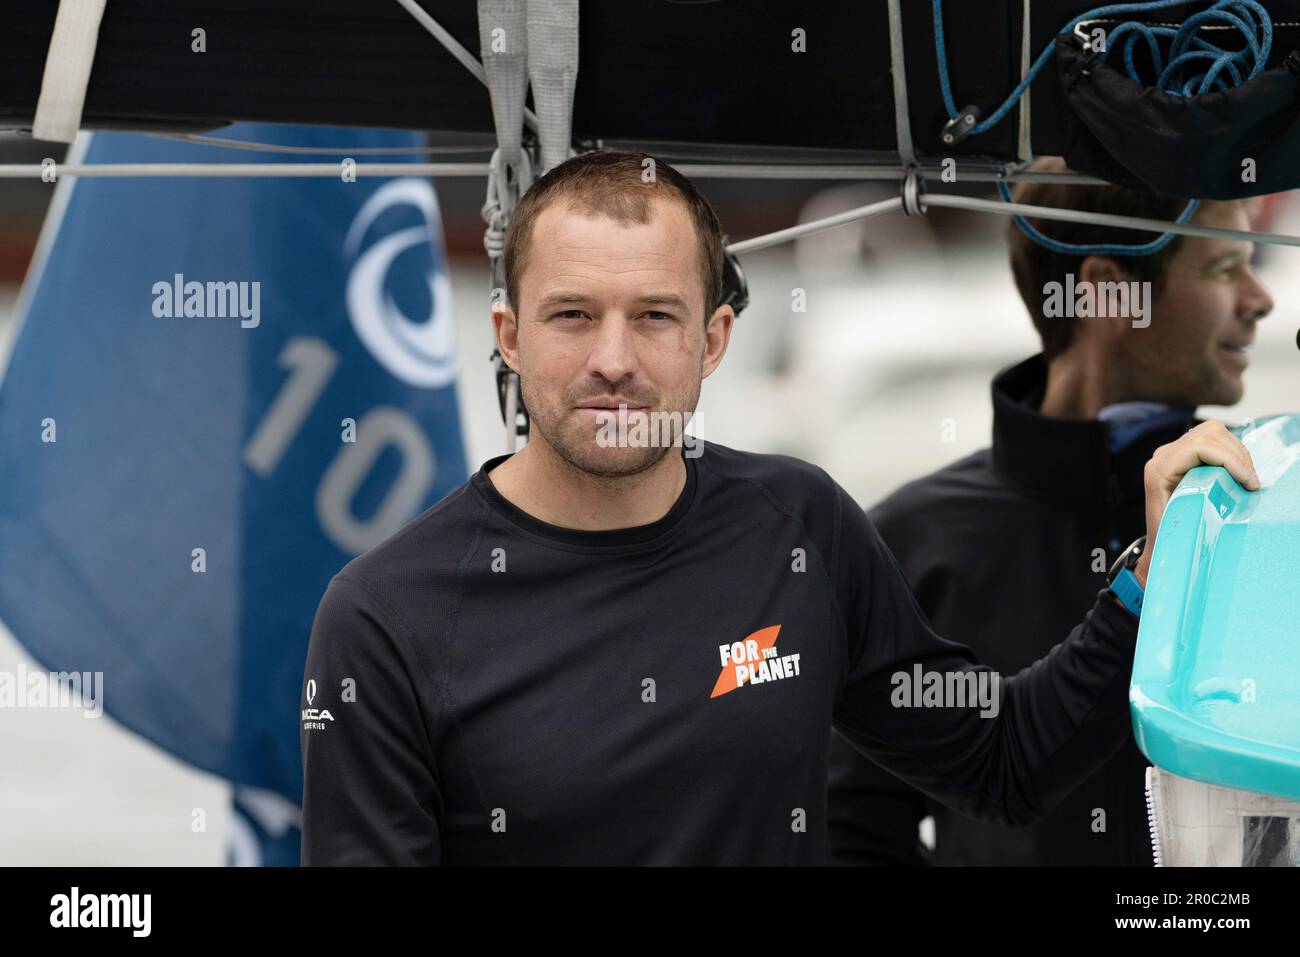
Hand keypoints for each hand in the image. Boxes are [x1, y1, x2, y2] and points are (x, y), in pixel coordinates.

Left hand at [1136, 421, 1259, 586]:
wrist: (1160, 539)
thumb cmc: (1168, 537)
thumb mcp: (1178, 528)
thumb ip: (1192, 513)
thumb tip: (1218, 513)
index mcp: (1159, 471)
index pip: (1198, 447)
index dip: (1229, 459)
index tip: (1247, 481)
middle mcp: (1164, 456)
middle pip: (1209, 434)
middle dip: (1238, 456)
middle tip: (1251, 483)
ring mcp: (1174, 452)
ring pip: (1213, 432)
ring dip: (1237, 453)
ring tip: (1247, 478)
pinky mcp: (1185, 453)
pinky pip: (1214, 439)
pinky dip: (1233, 452)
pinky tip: (1240, 473)